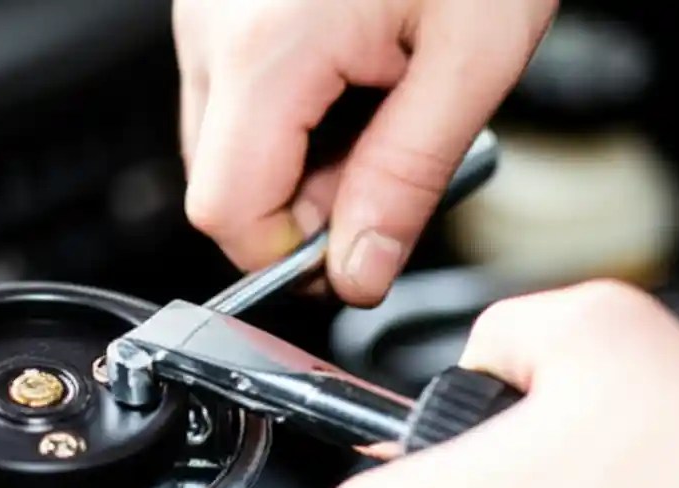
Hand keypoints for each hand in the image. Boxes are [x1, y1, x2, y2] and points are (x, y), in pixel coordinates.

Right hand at [174, 0, 557, 304]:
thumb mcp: (473, 57)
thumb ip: (408, 177)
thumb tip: (358, 269)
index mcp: (267, 46)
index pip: (226, 212)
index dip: (291, 252)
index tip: (356, 244)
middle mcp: (213, 25)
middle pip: (219, 182)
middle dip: (300, 204)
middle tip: (385, 162)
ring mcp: (205, 6)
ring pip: (222, 140)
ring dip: (295, 156)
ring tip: (376, 101)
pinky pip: (230, 88)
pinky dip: (286, 108)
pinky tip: (348, 70)